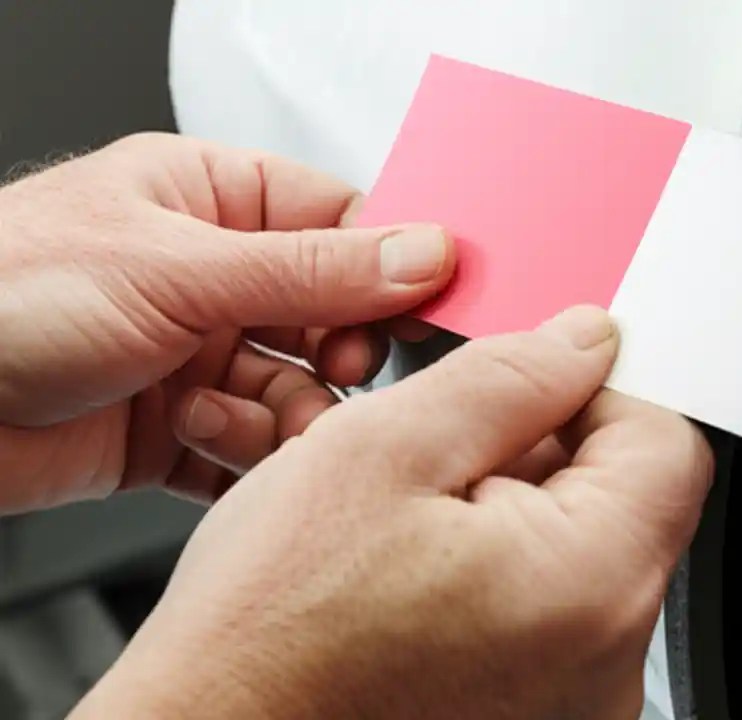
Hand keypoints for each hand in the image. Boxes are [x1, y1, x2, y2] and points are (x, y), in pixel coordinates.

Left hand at [0, 133, 453, 510]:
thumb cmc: (3, 293)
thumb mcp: (177, 270)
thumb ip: (313, 269)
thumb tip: (423, 252)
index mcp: (215, 200)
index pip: (346, 221)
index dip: (396, 264)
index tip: (434, 305)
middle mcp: (215, 275)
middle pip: (337, 316)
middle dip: (338, 352)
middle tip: (334, 367)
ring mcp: (200, 351)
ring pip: (304, 392)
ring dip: (281, 413)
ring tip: (226, 410)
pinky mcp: (183, 425)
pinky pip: (257, 445)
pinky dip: (241, 453)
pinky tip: (194, 436)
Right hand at [73, 306, 713, 719]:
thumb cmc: (269, 637)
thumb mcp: (382, 452)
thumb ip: (508, 379)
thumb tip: (582, 342)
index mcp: (591, 582)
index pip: (666, 441)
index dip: (598, 389)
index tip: (533, 381)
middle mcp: (606, 659)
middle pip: (626, 500)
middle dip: (542, 452)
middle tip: (440, 460)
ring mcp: (577, 700)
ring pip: (581, 554)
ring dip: (512, 513)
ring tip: (412, 530)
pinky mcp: (540, 718)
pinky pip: (552, 613)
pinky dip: (499, 575)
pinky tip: (419, 578)